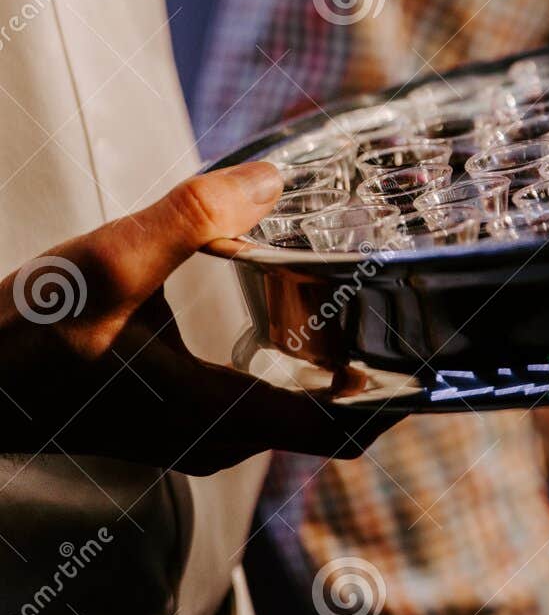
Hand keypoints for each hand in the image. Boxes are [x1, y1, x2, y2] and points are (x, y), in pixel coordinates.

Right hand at [0, 161, 394, 474]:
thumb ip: (191, 218)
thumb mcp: (104, 266)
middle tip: (418, 298)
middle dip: (384, 366)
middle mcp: (222, 437)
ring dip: (342, 360)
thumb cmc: (18, 342)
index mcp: (219, 417)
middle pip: (336, 418)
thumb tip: (270, 177)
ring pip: (302, 406)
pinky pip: (268, 395)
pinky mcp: (184, 413)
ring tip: (376, 291)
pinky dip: (299, 358)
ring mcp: (204, 432)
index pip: (345, 429)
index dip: (402, 393)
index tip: (441, 345)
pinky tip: (301, 301)